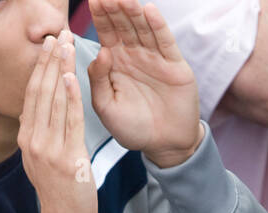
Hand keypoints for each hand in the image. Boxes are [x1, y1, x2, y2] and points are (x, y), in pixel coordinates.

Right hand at [19, 31, 97, 212]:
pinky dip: (70, 97)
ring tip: (67, 45)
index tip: (48, 44)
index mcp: (26, 138)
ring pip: (54, 101)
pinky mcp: (67, 157)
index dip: (39, 67)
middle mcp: (32, 141)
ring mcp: (48, 150)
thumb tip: (39, 108)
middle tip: (58, 34)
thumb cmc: (59, 189)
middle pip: (40, 92)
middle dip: (49, 60)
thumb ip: (40, 133)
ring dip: (61, 70)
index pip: (32, 94)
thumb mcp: (41, 158)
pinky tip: (72, 77)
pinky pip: (70, 121)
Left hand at [87, 0, 203, 167]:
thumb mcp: (106, 107)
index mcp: (115, 63)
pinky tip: (149, 11)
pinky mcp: (174, 65)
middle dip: (115, 9)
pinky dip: (158, 26)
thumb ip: (98, 80)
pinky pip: (165, 42)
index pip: (106, 33)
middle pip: (124, 25)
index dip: (100, 17)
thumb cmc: (132, 128)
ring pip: (143, 29)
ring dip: (134, 12)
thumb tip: (101, 51)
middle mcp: (135, 55)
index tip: (93, 1)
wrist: (163, 144)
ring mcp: (155, 58)